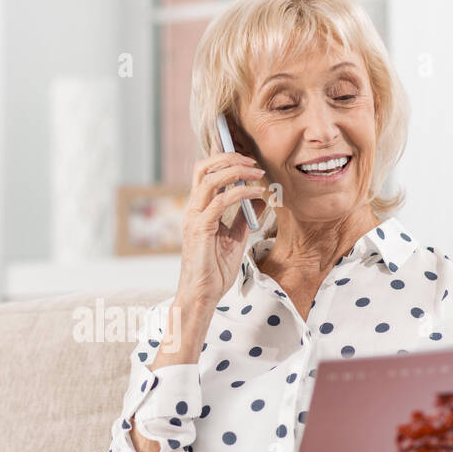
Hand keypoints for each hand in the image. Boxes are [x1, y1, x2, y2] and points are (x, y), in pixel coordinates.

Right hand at [175, 150, 267, 313]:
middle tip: (252, 160)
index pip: (205, 173)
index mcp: (198, 209)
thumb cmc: (215, 270)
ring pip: (211, 179)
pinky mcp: (200, 229)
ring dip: (237, 171)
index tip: (247, 157)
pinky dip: (241, 193)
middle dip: (228, 157)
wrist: (203, 294)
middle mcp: (193, 209)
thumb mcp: (235, 238)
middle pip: (203, 168)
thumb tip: (260, 198)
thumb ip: (244, 217)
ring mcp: (194, 218)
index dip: (223, 158)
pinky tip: (256, 193)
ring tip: (257, 172)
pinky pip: (221, 202)